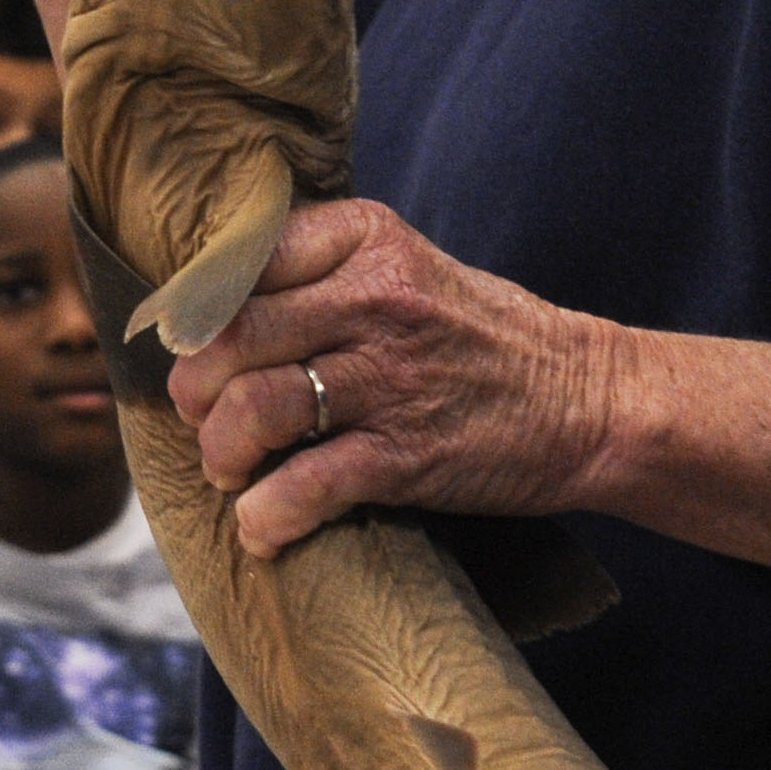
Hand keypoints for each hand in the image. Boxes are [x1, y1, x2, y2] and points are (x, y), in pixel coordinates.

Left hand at [159, 198, 627, 555]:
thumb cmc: (483, 338)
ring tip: (231, 471)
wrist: (591, 402)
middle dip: (193, 391)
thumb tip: (207, 305)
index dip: (190, 311)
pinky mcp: (407, 455)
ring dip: (220, 453)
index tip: (179, 344)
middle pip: (229, 338)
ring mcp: (391, 378)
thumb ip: (321, 272)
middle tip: (202, 418)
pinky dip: (267, 517)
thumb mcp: (408, 269)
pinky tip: (264, 530)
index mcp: (366, 239)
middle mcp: (375, 299)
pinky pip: (305, 486)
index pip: (237, 260)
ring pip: (253, 409)